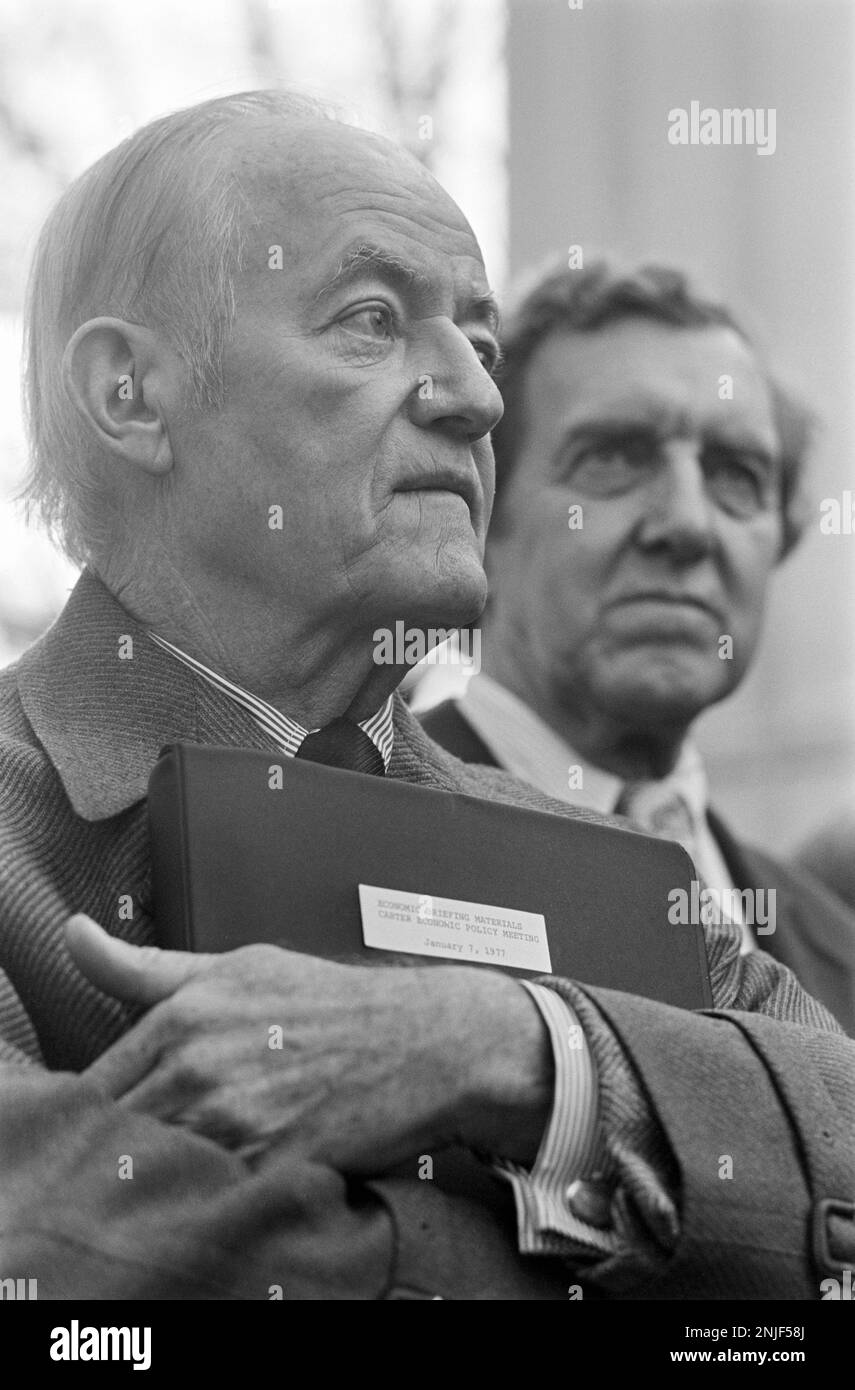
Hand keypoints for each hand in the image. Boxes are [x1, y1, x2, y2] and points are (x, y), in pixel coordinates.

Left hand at [66, 915, 553, 1171]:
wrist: (427, 1041)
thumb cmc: (334, 1004)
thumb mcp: (238, 968)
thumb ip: (148, 968)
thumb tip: (74, 935)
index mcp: (184, 1015)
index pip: (94, 1088)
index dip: (100, 1113)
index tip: (123, 1119)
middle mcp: (200, 1068)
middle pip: (118, 1136)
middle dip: (129, 1149)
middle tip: (167, 1144)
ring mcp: (235, 1122)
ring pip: (158, 1172)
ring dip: (167, 1179)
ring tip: (204, 1163)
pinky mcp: (271, 1170)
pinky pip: (212, 1203)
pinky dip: (213, 1203)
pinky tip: (235, 1184)